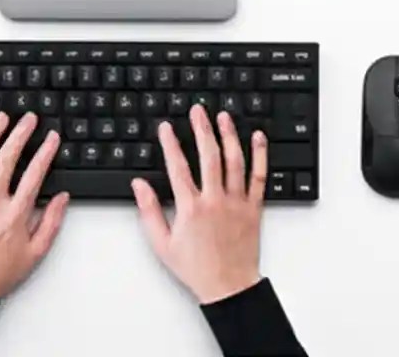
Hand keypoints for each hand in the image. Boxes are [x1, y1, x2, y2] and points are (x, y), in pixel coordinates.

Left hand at [0, 112, 69, 298]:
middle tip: (28, 119)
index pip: (34, 175)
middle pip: (6, 160)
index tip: (52, 138)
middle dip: (20, 134)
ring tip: (1, 119)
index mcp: (14, 216)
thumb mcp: (35, 253)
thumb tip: (63, 198)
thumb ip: (52, 222)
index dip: (45, 152)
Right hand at [131, 105, 268, 303]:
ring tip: (223, 117)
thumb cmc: (196, 268)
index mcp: (190, 209)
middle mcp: (215, 201)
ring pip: (234, 161)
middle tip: (197, 111)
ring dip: (228, 135)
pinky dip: (259, 154)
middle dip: (201, 129)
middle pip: (208, 156)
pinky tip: (257, 137)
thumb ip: (149, 212)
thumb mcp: (162, 244)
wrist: (228, 287)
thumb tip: (139, 186)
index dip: (170, 144)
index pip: (178, 167)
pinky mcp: (253, 208)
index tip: (166, 128)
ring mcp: (237, 202)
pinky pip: (259, 176)